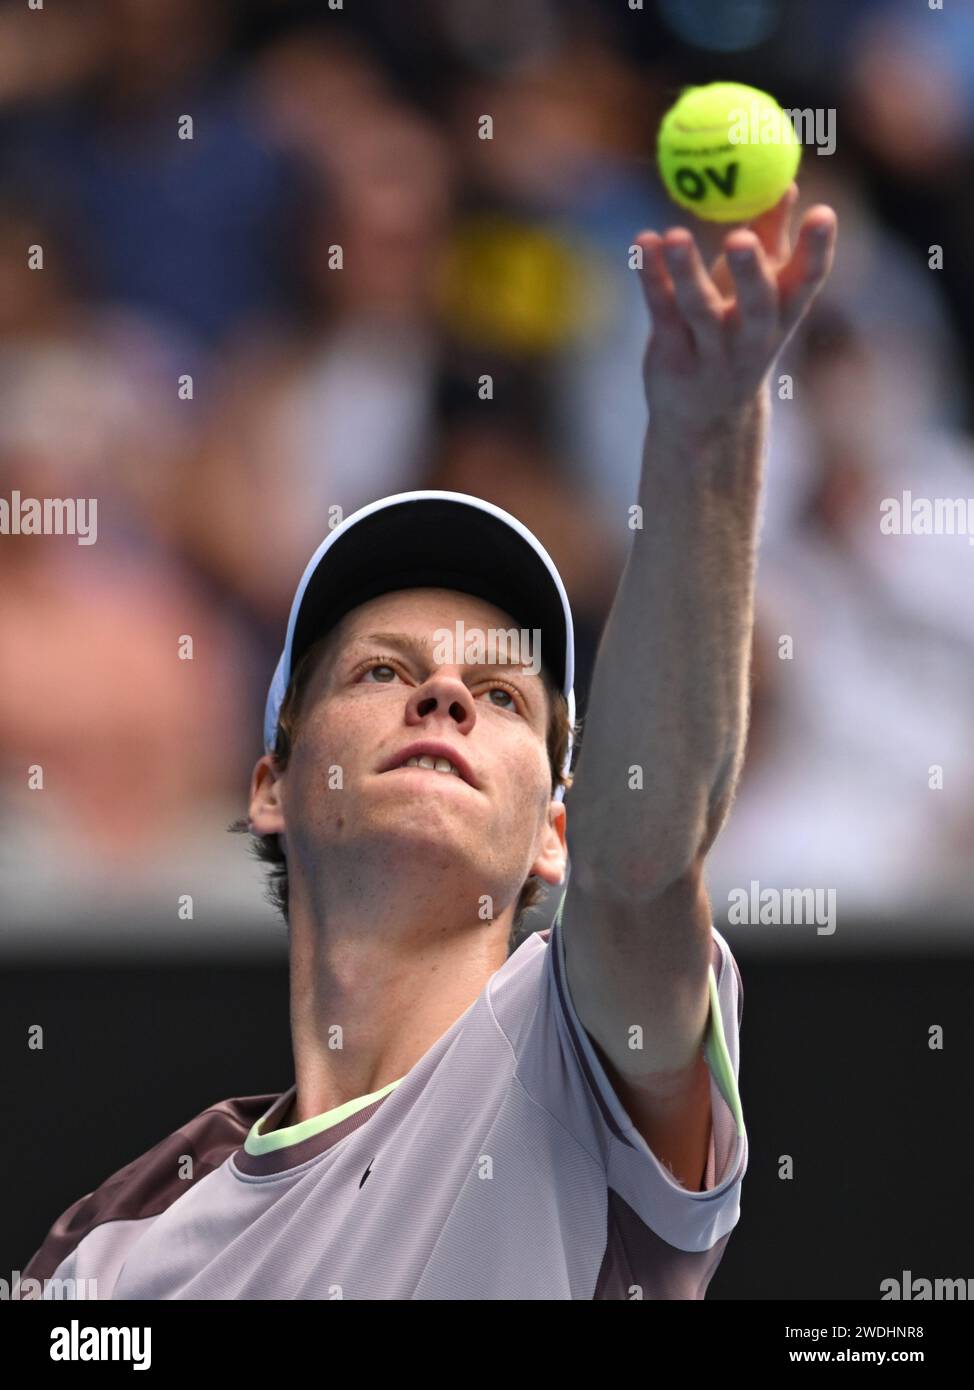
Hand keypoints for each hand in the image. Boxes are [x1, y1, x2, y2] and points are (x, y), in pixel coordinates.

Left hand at [635, 183, 836, 435]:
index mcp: (782, 319)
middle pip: (756, 306)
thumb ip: (771, 239)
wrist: (704, 420)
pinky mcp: (672, 358)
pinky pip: (662, 312)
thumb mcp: (760, 294)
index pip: (807, 283)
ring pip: (701, 312)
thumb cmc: (736, 338)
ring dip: (688, 273)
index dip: (818, 251)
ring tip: (675, 235)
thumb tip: (785, 181)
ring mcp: (711, 353)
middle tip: (739, 238)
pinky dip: (651, 278)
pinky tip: (644, 242)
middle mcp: (752, 340)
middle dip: (751, 272)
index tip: (824, 213)